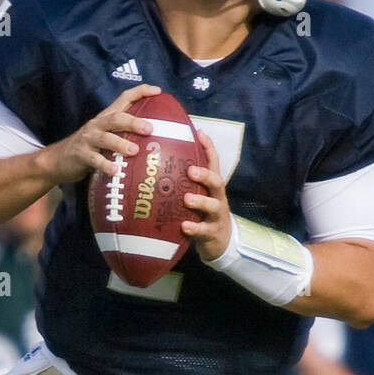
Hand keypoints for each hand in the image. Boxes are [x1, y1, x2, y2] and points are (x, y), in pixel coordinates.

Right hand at [36, 84, 160, 182]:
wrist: (57, 160)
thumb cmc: (89, 149)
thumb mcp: (105, 137)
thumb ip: (123, 135)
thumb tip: (154, 141)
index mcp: (106, 118)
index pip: (124, 98)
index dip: (140, 92)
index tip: (158, 91)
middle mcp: (97, 125)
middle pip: (116, 118)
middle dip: (133, 122)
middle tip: (150, 129)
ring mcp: (88, 140)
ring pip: (105, 138)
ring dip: (120, 144)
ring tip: (134, 151)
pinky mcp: (81, 155)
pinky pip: (94, 160)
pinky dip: (105, 165)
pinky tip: (116, 171)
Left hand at [181, 130, 232, 261]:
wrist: (219, 242)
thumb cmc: (201, 214)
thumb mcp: (195, 195)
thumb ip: (181, 182)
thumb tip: (154, 165)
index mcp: (211, 186)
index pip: (213, 162)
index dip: (208, 147)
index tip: (198, 132)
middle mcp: (217, 197)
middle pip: (217, 182)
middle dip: (205, 175)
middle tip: (191, 170)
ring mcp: (216, 216)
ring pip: (213, 206)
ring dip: (200, 201)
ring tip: (187, 199)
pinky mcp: (213, 233)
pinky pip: (204, 230)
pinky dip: (195, 228)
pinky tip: (184, 226)